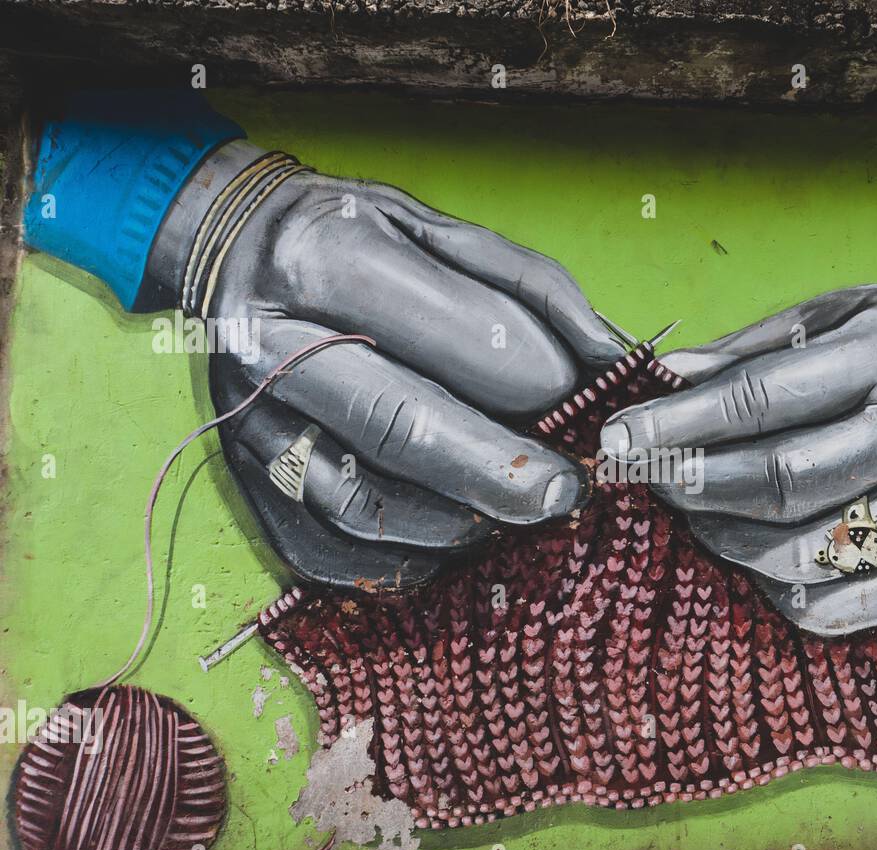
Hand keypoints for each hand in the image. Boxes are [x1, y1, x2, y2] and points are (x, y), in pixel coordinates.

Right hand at [146, 142, 622, 588]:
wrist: (231, 253)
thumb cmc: (357, 239)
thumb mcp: (442, 230)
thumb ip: (532, 289)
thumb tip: (613, 361)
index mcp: (328, 258)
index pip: (452, 338)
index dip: (536, 383)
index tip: (589, 413)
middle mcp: (271, 344)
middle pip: (403, 429)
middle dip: (503, 472)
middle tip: (564, 493)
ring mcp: (251, 421)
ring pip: (365, 506)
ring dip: (459, 524)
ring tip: (512, 514)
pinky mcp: (247, 483)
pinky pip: (328, 551)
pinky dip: (401, 561)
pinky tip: (451, 540)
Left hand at [599, 285, 876, 634]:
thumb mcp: (831, 314)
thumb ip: (750, 350)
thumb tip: (665, 380)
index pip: (764, 398)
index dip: (679, 423)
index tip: (619, 436)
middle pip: (786, 480)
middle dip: (695, 482)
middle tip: (642, 477)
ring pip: (808, 549)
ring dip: (728, 539)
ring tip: (692, 514)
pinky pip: (839, 604)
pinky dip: (778, 591)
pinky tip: (751, 557)